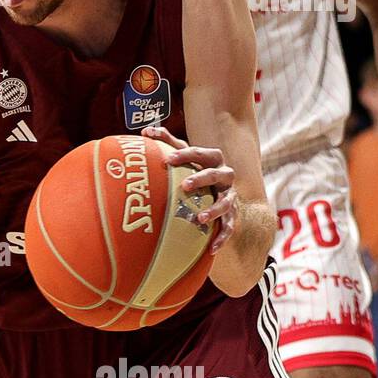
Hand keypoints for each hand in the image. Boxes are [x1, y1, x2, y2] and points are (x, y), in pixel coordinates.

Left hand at [143, 125, 236, 252]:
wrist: (220, 191)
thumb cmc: (195, 169)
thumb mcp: (183, 155)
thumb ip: (167, 141)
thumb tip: (145, 130)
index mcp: (213, 159)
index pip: (201, 153)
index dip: (185, 155)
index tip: (167, 159)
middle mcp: (225, 176)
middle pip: (217, 175)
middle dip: (201, 179)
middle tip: (184, 185)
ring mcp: (230, 196)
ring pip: (226, 202)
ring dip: (214, 210)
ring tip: (199, 218)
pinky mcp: (232, 215)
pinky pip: (230, 227)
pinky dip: (222, 237)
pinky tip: (212, 248)